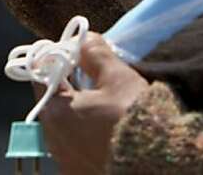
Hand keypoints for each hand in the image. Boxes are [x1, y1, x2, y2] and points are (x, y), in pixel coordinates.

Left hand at [36, 33, 148, 174]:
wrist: (160, 162)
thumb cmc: (134, 118)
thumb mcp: (117, 76)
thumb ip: (94, 54)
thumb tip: (84, 41)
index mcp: (55, 112)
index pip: (43, 75)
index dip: (59, 61)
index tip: (77, 54)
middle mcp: (52, 140)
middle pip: (54, 102)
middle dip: (71, 87)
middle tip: (95, 77)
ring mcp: (65, 160)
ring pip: (66, 126)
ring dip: (79, 113)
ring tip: (106, 107)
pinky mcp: (79, 173)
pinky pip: (77, 147)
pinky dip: (87, 135)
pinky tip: (108, 131)